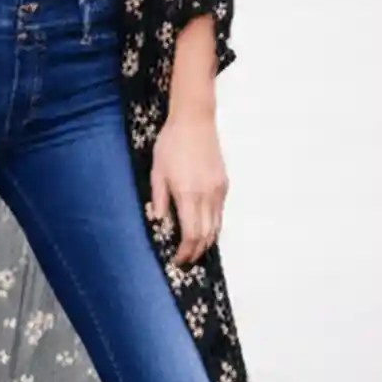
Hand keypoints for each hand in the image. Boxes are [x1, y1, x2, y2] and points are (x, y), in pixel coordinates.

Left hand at [152, 108, 228, 266]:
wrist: (194, 121)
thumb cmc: (171, 144)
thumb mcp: (157, 172)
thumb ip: (158, 199)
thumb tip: (158, 221)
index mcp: (188, 195)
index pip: (190, 234)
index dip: (185, 251)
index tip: (178, 260)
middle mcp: (207, 196)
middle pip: (206, 235)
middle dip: (196, 251)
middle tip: (186, 260)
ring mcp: (218, 190)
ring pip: (217, 226)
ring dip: (207, 242)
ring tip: (196, 250)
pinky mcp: (224, 184)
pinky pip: (220, 212)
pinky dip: (214, 226)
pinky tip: (205, 229)